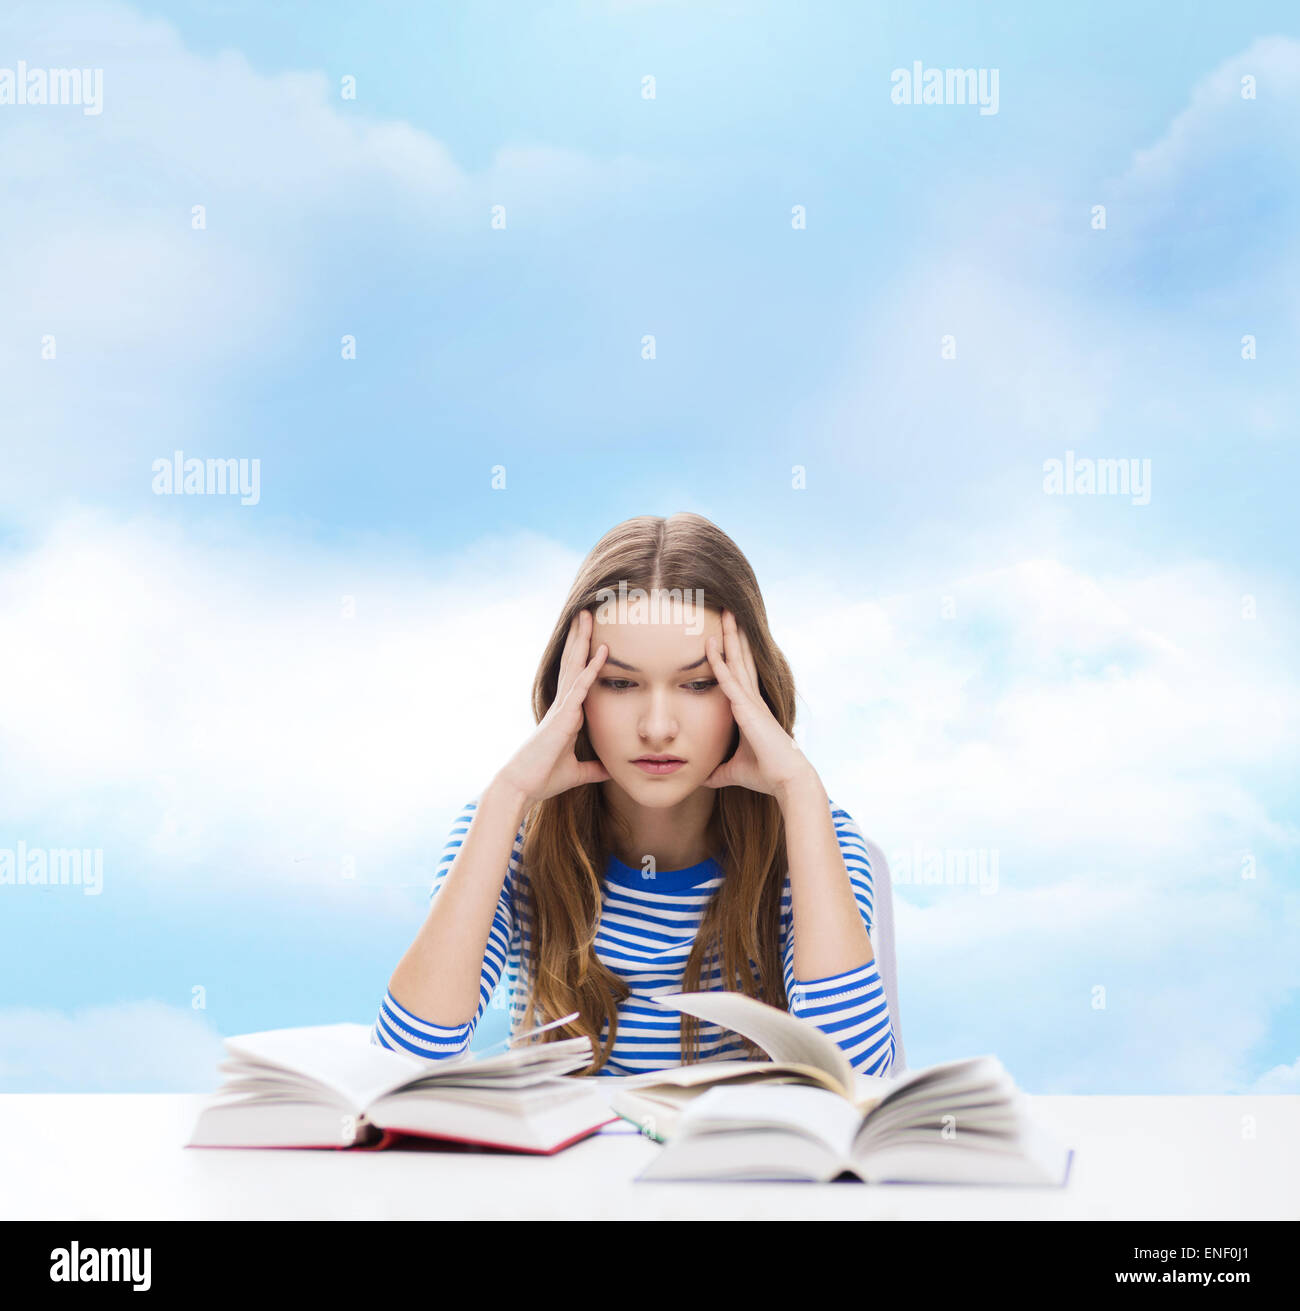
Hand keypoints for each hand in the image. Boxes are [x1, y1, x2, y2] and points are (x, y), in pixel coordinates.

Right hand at [495, 609, 611, 805]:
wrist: (521, 788)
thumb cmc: (543, 778)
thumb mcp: (576, 772)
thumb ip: (594, 769)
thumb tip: (611, 769)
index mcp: (566, 714)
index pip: (577, 677)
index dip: (584, 656)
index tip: (592, 635)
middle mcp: (563, 706)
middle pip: (573, 663)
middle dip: (579, 638)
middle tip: (586, 612)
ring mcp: (561, 709)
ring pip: (574, 667)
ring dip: (582, 641)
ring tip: (587, 616)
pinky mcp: (562, 718)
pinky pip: (580, 689)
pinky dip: (591, 670)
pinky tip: (602, 652)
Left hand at [701, 609, 817, 797]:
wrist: (788, 781)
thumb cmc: (766, 774)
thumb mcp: (733, 770)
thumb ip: (718, 770)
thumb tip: (703, 778)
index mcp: (751, 708)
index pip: (739, 674)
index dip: (732, 653)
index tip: (723, 633)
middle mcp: (752, 699)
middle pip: (741, 659)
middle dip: (733, 635)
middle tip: (727, 610)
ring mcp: (752, 702)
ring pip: (738, 661)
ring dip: (730, 637)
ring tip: (725, 612)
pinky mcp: (749, 710)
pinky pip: (730, 681)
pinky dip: (719, 663)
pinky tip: (710, 646)